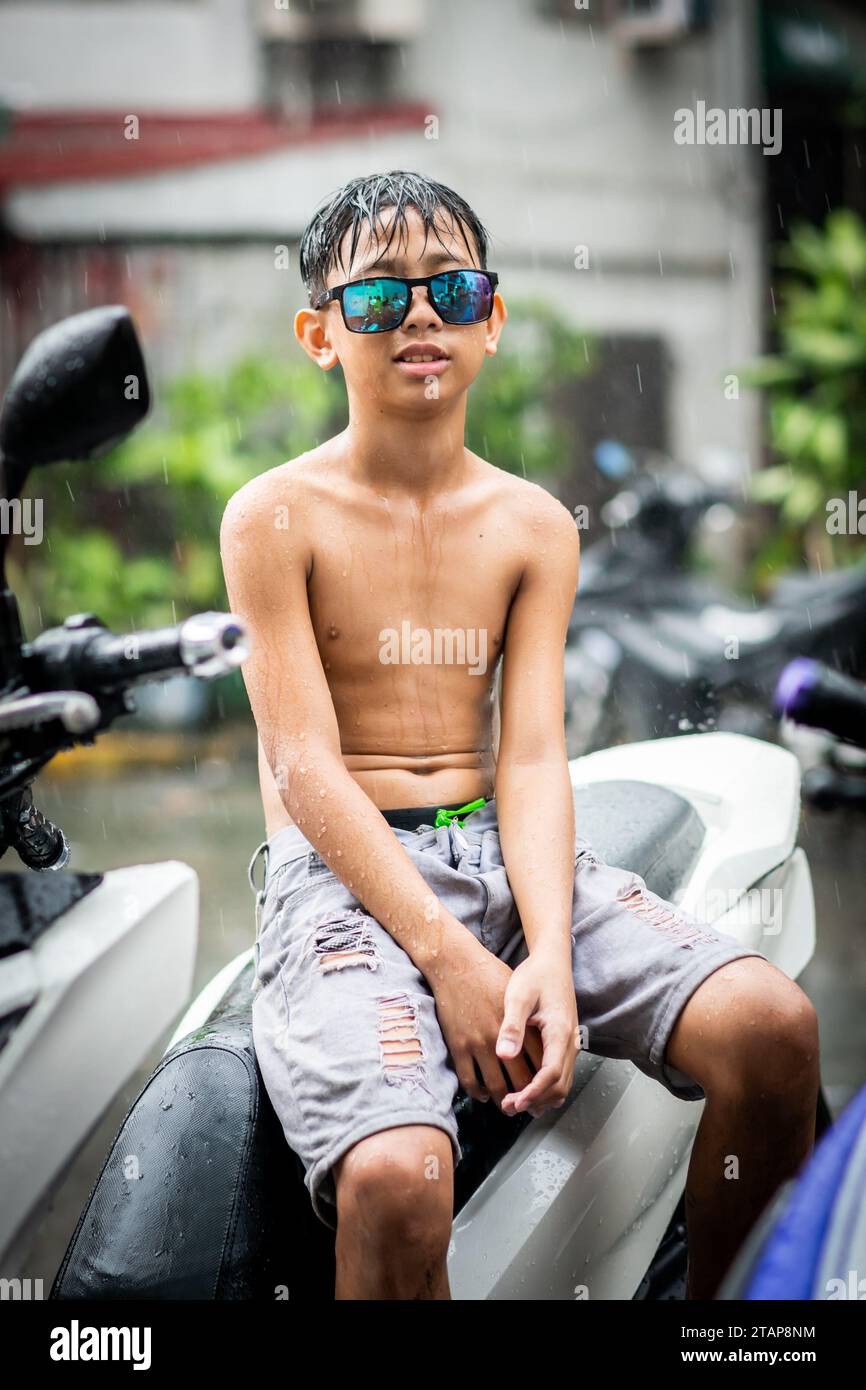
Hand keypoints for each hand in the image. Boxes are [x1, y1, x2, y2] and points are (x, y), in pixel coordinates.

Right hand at [427, 930, 543, 1110]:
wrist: (457, 964)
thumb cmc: (490, 976)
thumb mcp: (519, 997)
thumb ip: (532, 1026)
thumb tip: (546, 1049)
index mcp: (522, 1026)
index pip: (540, 1065)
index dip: (546, 1084)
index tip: (547, 1095)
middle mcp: (501, 1038)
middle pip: (520, 1080)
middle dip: (527, 1099)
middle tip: (530, 1108)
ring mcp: (477, 1043)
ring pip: (494, 1085)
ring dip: (503, 1100)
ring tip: (508, 1106)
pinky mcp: (458, 1045)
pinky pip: (468, 1079)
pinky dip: (477, 1092)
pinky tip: (483, 1094)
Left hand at [496, 948, 579, 1117]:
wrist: (551, 962)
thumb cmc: (535, 976)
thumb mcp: (518, 996)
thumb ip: (512, 1026)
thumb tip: (504, 1054)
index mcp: (559, 1031)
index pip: (551, 1074)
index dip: (533, 1092)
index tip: (514, 1102)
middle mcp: (570, 1041)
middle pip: (560, 1085)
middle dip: (535, 1100)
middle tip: (508, 1106)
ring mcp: (570, 1044)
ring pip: (563, 1083)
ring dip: (541, 1097)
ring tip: (515, 1102)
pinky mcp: (565, 1043)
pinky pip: (561, 1074)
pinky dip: (545, 1088)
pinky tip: (527, 1089)